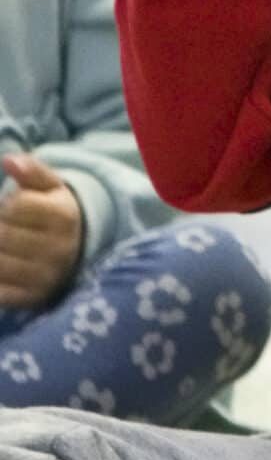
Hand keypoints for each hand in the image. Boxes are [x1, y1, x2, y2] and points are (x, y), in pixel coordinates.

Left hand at [0, 154, 84, 309]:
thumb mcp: (50, 188)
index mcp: (64, 217)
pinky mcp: (31, 298)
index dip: (5, 205)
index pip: (16, 206)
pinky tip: (3, 261)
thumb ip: (31, 171)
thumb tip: (9, 161)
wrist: (76, 253)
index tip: (10, 207)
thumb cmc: (53, 215)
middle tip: (6, 229)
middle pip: (3, 235)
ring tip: (5, 244)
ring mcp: (45, 276)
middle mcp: (59, 249)